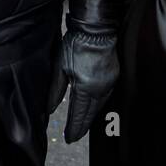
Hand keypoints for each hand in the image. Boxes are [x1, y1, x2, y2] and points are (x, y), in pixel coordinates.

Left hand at [48, 0, 123, 142]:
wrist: (96, 28)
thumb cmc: (76, 44)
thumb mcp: (60, 67)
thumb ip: (56, 90)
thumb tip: (50, 109)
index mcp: (85, 87)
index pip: (79, 114)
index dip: (74, 128)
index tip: (69, 138)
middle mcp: (100, 89)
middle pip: (91, 113)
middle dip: (82, 126)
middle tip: (74, 136)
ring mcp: (109, 83)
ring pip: (99, 106)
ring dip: (91, 117)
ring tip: (82, 125)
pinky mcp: (114, 76)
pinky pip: (106, 97)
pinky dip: (98, 105)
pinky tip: (93, 107)